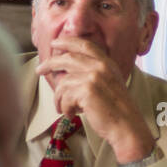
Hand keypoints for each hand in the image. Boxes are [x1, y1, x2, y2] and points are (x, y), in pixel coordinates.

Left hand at [37, 36, 152, 163]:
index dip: (68, 42)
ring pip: (62, 83)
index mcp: (107, 63)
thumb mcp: (110, 82)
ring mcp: (93, 78)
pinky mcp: (86, 91)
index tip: (55, 43)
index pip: (85, 45)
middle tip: (40, 70)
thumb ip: (94, 72)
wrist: (126, 124)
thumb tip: (67, 71)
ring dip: (59, 99)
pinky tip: (72, 114)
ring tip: (64, 108)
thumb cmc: (116, 109)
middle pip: (68, 58)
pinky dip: (65, 108)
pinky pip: (64, 98)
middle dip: (50, 63)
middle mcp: (100, 67)